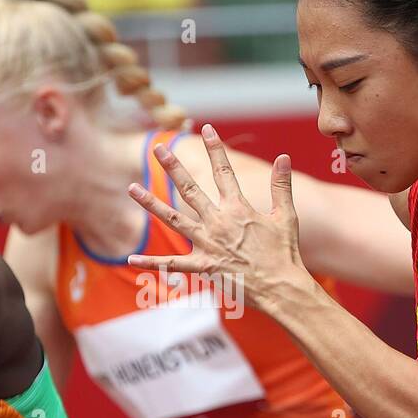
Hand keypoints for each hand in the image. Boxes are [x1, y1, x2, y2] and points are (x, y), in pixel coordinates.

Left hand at [125, 124, 310, 315]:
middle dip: (173, 166)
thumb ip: (281, 186)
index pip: (224, 171)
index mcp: (238, 208)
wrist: (281, 288)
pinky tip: (132, 259)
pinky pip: (172, 264)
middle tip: (158, 148)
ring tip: (132, 188)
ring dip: (151, 203)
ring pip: (173, 219)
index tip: (207, 129)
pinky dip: (152, 263)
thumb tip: (284, 157)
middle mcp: (218, 222)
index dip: (216, 148)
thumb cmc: (284, 253)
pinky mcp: (203, 267)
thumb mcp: (286, 216)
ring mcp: (207, 244)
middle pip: (190, 189)